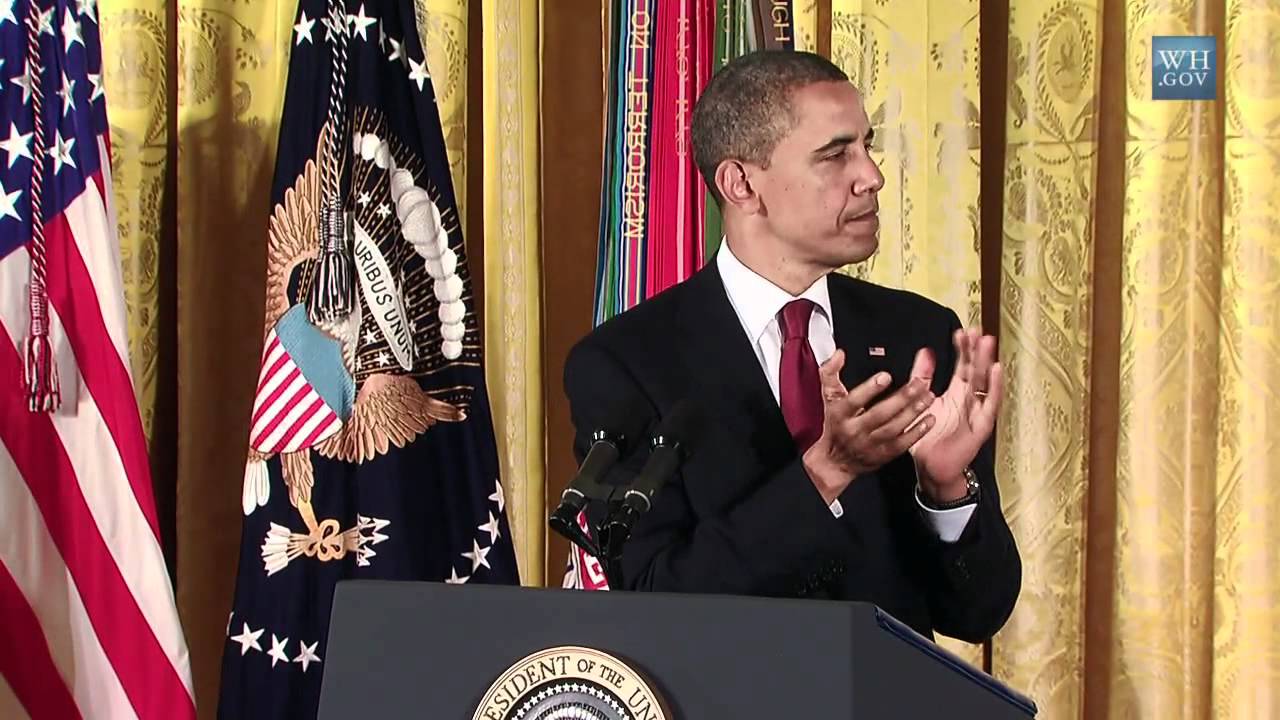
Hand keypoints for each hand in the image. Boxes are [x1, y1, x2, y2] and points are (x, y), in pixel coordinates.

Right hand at [802, 350, 936, 503]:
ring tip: (928, 397)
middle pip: (879, 414)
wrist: (835, 461)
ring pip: (893, 428)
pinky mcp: (882, 455)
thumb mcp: (829, 398)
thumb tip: (839, 353)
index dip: (870, 388)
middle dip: (901, 398)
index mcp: (840, 414)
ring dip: (913, 413)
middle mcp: (854, 430)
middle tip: (920, 384)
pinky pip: (901, 444)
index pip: (854, 400)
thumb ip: (830, 373)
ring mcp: (869, 445)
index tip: (886, 376)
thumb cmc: (835, 424)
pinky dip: (917, 432)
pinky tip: (929, 420)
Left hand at [908, 328, 1003, 501]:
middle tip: (978, 330)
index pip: (963, 366)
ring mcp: (978, 412)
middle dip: (977, 351)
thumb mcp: (923, 402)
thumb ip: (923, 377)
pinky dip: (993, 387)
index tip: (963, 331)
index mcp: (957, 393)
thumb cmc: (929, 436)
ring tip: (987, 343)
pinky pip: (989, 405)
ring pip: (984, 384)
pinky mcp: (982, 426)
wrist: (932, 467)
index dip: (964, 349)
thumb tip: (925, 351)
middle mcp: (970, 400)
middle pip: (975, 371)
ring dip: (986, 362)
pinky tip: (995, 370)